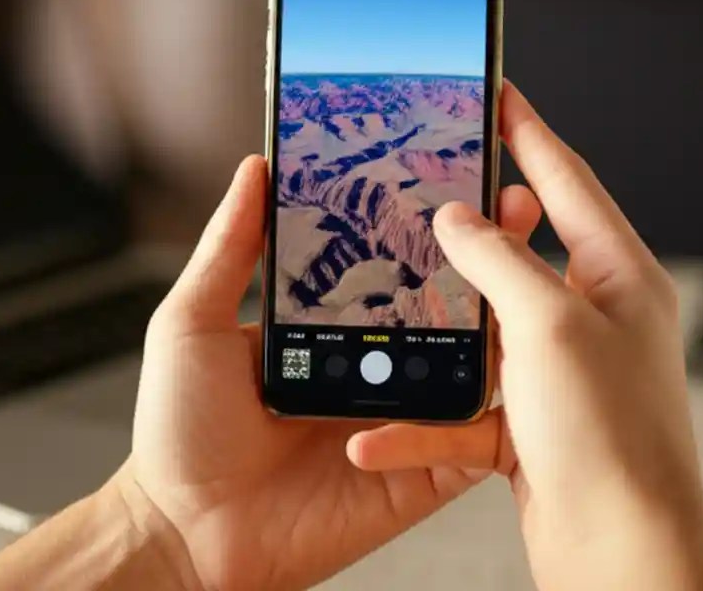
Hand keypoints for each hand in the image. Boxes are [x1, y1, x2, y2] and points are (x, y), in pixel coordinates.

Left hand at [120, 154, 542, 589]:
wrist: (184, 533)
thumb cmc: (179, 432)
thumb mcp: (192, 322)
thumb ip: (230, 247)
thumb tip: (255, 169)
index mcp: (332, 325)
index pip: (394, 262)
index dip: (429, 222)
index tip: (460, 174)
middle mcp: (374, 365)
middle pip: (448, 305)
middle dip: (490, 258)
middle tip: (515, 208)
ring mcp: (402, 419)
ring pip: (473, 366)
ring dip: (503, 325)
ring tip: (523, 278)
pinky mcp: (416, 472)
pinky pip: (463, 442)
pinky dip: (480, 415)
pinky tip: (483, 373)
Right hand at [347, 82, 702, 589]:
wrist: (619, 555)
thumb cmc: (613, 441)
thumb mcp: (550, 326)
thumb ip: (499, 261)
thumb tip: (459, 219)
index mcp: (621, 278)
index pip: (570, 181)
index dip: (528, 133)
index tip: (497, 94)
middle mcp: (596, 320)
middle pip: (524, 251)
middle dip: (471, 226)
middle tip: (427, 187)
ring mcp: (564, 374)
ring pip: (487, 327)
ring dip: (438, 324)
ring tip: (394, 295)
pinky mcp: (532, 427)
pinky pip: (466, 407)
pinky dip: (423, 417)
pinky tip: (379, 427)